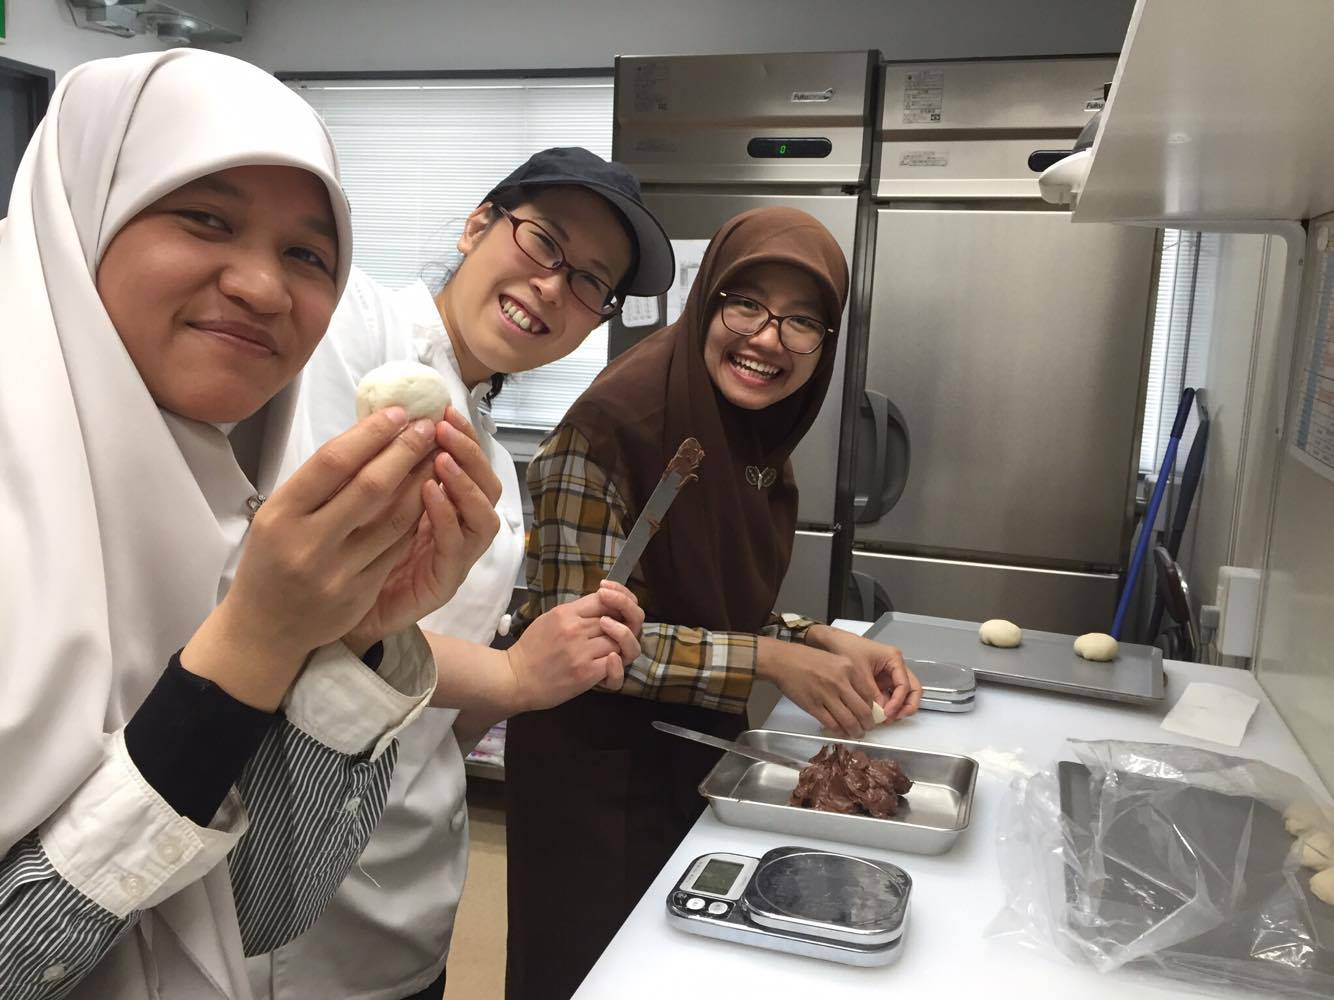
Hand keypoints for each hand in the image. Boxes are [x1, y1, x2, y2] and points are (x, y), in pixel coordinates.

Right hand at [184, 406, 440, 708]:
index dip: (371, 434)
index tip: (399, 413)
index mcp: (281, 515)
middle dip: (405, 451)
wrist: (265, 629)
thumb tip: (371, 433)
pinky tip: (429, 494)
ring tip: (436, 455)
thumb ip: (318, 482)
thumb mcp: (278, 514)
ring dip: (421, 482)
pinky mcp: (360, 593)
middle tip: (428, 427)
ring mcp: (337, 572)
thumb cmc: (272, 558)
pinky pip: (399, 548)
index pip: (333, 463)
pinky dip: (417, 518)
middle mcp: (309, 544)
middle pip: (370, 487)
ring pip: (394, 519)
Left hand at [344, 407, 502, 652]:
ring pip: (483, 518)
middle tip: (445, 428)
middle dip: (470, 453)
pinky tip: (429, 492)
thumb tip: (389, 417)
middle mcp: (459, 531)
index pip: (470, 467)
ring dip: (465, 483)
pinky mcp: (444, 583)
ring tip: (441, 457)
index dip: (464, 438)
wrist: (333, 613)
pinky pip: (456, 547)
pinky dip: (446, 515)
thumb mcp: (369, 501)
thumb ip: (388, 469)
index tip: (445, 409)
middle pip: (488, 487)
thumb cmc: (352, 553)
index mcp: (446, 507)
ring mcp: (456, 558)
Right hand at [505, 581, 643, 711]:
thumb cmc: (530, 650)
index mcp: (565, 612)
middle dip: (617, 630)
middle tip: (611, 638)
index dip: (614, 606)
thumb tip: (600, 605)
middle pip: (614, 620)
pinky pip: (614, 662)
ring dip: (616, 648)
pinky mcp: (586, 672)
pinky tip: (605, 667)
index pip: (603, 599)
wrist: (515, 679)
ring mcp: (581, 651)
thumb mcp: (549, 620)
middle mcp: (575, 629)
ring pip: (618, 641)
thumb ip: (574, 612)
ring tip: (606, 653)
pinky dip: (614, 665)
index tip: (612, 616)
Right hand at [756, 637, 880, 738]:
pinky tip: (841, 733)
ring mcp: (827, 695)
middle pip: (863, 711)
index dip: (874, 709)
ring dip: (855, 731)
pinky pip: (832, 724)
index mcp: (849, 669)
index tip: (873, 714)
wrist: (784, 660)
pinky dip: (839, 732)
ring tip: (856, 734)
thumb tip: (862, 699)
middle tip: (867, 728)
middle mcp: (841, 682)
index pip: (870, 695)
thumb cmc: (809, 659)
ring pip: (849, 721)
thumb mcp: (836, 660)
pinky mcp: (814, 706)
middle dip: (868, 724)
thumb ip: (851, 677)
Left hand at [806, 625, 921, 721]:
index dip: (899, 701)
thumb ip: (871, 691)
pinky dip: (888, 707)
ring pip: (904, 695)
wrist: (834, 643)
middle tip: (894, 717)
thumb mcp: (859, 671)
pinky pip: (890, 698)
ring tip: (885, 719)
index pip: (905, 684)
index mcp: (894, 659)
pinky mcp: (882, 684)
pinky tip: (879, 715)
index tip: (888, 712)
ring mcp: (890, 676)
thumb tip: (881, 711)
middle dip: (907, 706)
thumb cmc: (847, 648)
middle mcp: (896, 667)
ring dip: (898, 708)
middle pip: (912, 690)